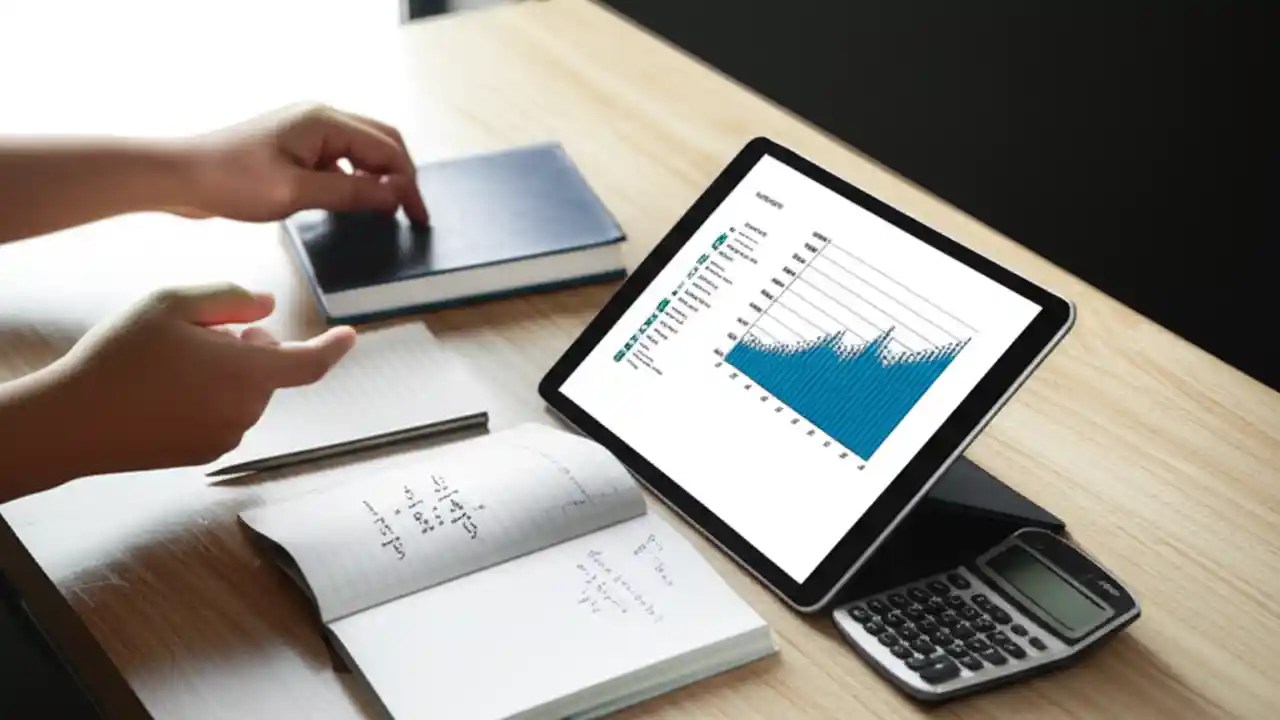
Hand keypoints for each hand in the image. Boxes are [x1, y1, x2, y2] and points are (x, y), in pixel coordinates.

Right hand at [48, 283, 355, 475]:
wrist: (72, 422)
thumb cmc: (121, 357)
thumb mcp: (172, 303)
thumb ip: (230, 298)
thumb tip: (266, 309)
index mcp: (248, 374)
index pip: (309, 363)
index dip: (333, 347)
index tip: (350, 335)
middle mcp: (246, 412)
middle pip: (266, 370)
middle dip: (245, 347)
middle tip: (195, 333)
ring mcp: (225, 437)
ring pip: (242, 393)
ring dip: (223, 373)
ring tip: (168, 363)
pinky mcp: (203, 454)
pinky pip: (221, 416)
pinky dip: (205, 398)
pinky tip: (162, 392)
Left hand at [177, 103, 429, 224]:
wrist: (180, 176)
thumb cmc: (230, 180)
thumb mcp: (296, 193)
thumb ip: (350, 194)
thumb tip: (393, 196)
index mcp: (324, 121)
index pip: (386, 148)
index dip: (407, 182)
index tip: (417, 215)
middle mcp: (320, 118)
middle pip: (381, 142)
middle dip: (400, 176)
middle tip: (412, 213)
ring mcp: (307, 131)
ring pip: (361, 151)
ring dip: (379, 178)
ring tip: (387, 211)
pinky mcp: (295, 147)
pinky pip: (340, 159)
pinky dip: (356, 180)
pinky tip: (354, 204)